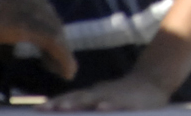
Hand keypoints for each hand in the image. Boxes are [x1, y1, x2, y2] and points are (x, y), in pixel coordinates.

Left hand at [40, 73, 172, 110]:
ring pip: (93, 98)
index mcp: (92, 95)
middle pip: (76, 98)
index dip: (53, 104)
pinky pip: (118, 103)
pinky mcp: (130, 100)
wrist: (154, 81)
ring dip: (77, 103)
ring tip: (62, 108)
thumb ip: (89, 106)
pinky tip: (101, 107)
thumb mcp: (105, 102)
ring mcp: (114, 95)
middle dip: (58, 104)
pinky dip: (109, 104)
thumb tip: (66, 109)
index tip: (36, 108)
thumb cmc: (126, 96)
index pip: (69, 99)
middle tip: (41, 109)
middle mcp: (99, 93)